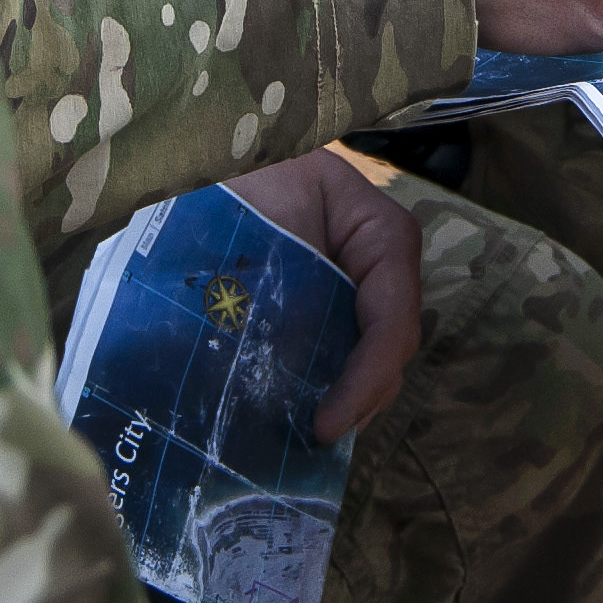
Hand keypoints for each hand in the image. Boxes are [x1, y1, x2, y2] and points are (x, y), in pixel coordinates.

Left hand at [222, 148, 420, 440]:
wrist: (210, 160)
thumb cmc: (242, 175)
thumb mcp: (269, 217)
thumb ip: (283, 285)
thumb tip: (263, 362)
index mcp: (380, 234)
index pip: (392, 318)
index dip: (367, 378)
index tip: (325, 425)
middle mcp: (380, 268)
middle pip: (388, 349)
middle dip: (359, 399)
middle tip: (310, 442)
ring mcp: (356, 291)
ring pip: (369, 360)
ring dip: (342, 401)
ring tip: (299, 442)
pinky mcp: (326, 310)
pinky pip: (337, 354)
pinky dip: (321, 388)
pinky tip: (289, 416)